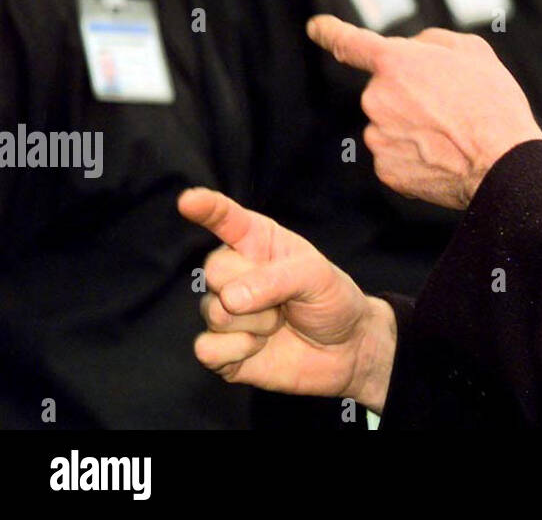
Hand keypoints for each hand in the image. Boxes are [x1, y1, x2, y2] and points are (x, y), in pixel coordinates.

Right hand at [178, 187, 395, 411]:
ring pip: (215, 312)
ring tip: (279, 321)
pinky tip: (260, 347)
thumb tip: (229, 299)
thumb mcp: (317, 277)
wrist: (343, 349)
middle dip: (254, 288)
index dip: (207, 208)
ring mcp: (222, 310)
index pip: (226, 219)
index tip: (189, 200)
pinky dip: (239, 351)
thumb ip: (277, 279)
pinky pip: (207, 349)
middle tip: (285, 299)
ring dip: (258, 323)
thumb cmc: (330, 300)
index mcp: (257, 241)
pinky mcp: (218, 348)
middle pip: (213, 270)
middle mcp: (233, 271)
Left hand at [307, 15, 541, 208]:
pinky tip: (443, 155)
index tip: (317, 27)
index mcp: (395, 62)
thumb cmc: (493, 104)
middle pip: (387, 89)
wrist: (502, 164)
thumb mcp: (473, 51)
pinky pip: (395, 153)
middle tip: (452, 105)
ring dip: (414, 125)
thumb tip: (413, 49)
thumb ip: (431, 41)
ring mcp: (378, 136)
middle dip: (412, 93)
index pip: (351, 42)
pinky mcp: (385, 169)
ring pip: (390, 123)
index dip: (331, 31)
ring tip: (452, 134)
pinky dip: (415, 154)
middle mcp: (377, 98)